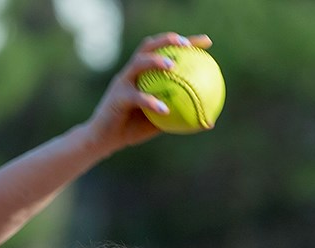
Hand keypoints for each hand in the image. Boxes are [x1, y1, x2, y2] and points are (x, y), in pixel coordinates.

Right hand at [83, 33, 212, 152]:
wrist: (104, 139)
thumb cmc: (132, 129)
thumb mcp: (161, 123)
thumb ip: (180, 116)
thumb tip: (210, 122)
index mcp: (143, 74)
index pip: (165, 51)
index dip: (185, 43)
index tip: (206, 43)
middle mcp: (132, 72)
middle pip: (149, 46)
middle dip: (168, 40)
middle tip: (186, 44)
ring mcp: (123, 82)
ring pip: (138, 63)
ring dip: (155, 61)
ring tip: (172, 66)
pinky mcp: (117, 97)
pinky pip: (136, 97)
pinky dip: (150, 101)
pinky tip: (164, 110)